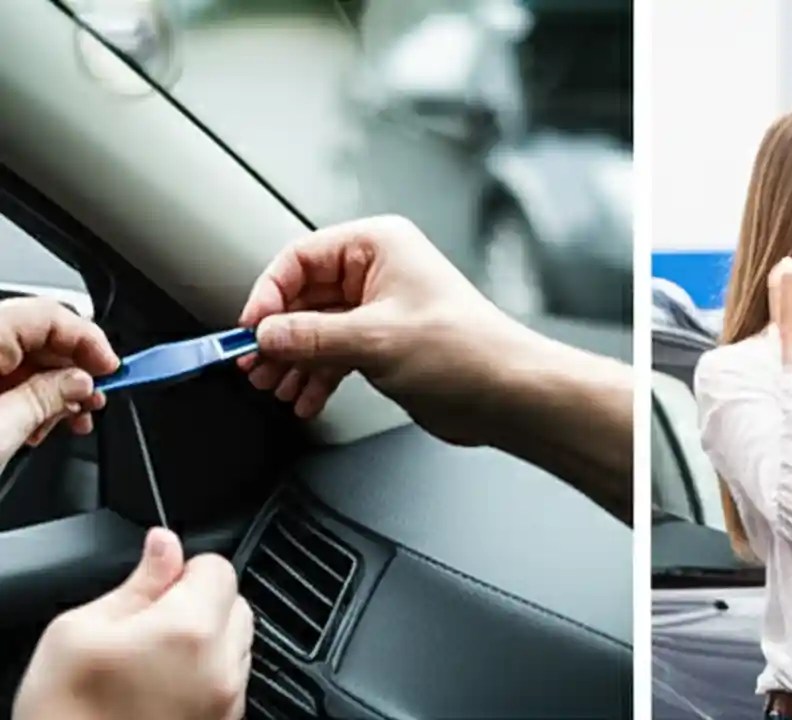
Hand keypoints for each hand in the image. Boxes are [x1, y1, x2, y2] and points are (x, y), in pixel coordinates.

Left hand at [0, 298, 116, 469]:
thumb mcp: (1, 427)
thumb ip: (47, 397)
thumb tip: (82, 382)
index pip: (47, 315)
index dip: (88, 340)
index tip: (114, 368)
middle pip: (38, 338)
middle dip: (74, 369)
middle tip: (98, 397)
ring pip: (24, 360)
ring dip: (56, 389)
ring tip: (75, 418)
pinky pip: (5, 379)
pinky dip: (30, 399)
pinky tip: (44, 424)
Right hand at [13, 529, 252, 719]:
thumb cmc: (63, 715)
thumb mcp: (78, 631)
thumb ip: (137, 582)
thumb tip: (164, 544)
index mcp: (190, 629)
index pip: (218, 566)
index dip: (183, 572)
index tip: (155, 589)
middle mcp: (223, 664)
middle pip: (234, 603)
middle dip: (198, 605)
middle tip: (146, 630)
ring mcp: (229, 700)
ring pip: (235, 643)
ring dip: (205, 642)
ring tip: (151, 665)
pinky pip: (229, 681)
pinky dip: (206, 676)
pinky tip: (160, 692)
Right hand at [238, 215, 532, 444]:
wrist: (508, 394)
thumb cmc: (467, 351)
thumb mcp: (375, 340)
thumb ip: (312, 337)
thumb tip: (267, 335)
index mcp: (379, 246)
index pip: (300, 258)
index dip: (269, 294)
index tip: (251, 328)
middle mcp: (378, 272)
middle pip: (303, 297)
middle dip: (277, 335)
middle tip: (255, 365)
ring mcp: (380, 310)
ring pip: (316, 330)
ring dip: (292, 361)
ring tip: (275, 387)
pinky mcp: (385, 345)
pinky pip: (334, 354)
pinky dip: (317, 376)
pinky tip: (306, 398)